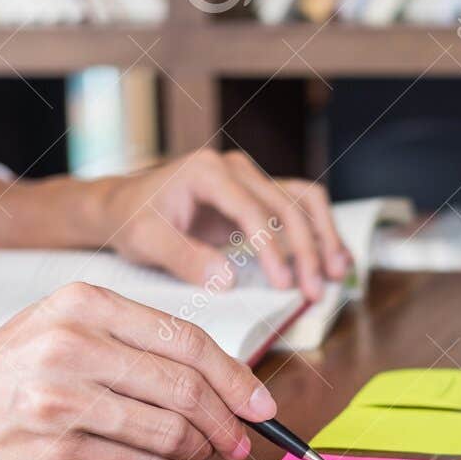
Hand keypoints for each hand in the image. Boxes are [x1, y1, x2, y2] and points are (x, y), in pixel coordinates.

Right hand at [0, 282, 275, 459]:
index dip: (235, 378)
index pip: (186, 341)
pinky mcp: (54, 449)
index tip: (262, 405)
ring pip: (167, 431)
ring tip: (206, 455)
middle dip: (226, 421)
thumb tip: (228, 382)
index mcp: (86, 303)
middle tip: (240, 440)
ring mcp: (61, 399)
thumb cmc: (20, 361)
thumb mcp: (74, 323)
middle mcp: (72, 346)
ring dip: (200, 451)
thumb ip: (142, 341)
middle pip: (184, 389)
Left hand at [90, 149, 350, 300]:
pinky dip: (318, 233)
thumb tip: (226, 281)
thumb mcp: (146, 241)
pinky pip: (297, 208)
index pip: (253, 209)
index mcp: (207, 172)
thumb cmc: (131, 219)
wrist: (123, 205)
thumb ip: (184, 258)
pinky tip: (333, 260)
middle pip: (288, 203)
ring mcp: (249, 179)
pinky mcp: (256, 196)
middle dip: (306, 249)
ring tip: (338, 274)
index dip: (273, 249)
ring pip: (303, 201)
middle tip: (314, 290)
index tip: (283, 284)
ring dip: (324, 237)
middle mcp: (235, 169)